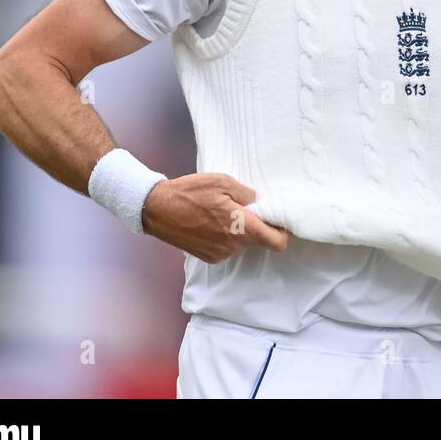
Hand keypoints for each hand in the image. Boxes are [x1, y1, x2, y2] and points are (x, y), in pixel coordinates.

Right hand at [141, 173, 288, 262]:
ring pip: (242, 243)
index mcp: (241, 227)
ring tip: (222, 212)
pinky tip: (211, 222)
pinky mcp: (209, 257)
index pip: (277, 242)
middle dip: (258, 225)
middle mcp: (233, 245)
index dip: (283, 232)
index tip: (279, 220)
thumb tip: (259, 202)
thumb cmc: (190, 192)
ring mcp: (220, 254)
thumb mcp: (222, 181)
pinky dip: (226, 236)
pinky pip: (227, 247)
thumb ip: (247, 193)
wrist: (157, 209)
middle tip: (245, 207)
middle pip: (259, 240)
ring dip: (240, 230)